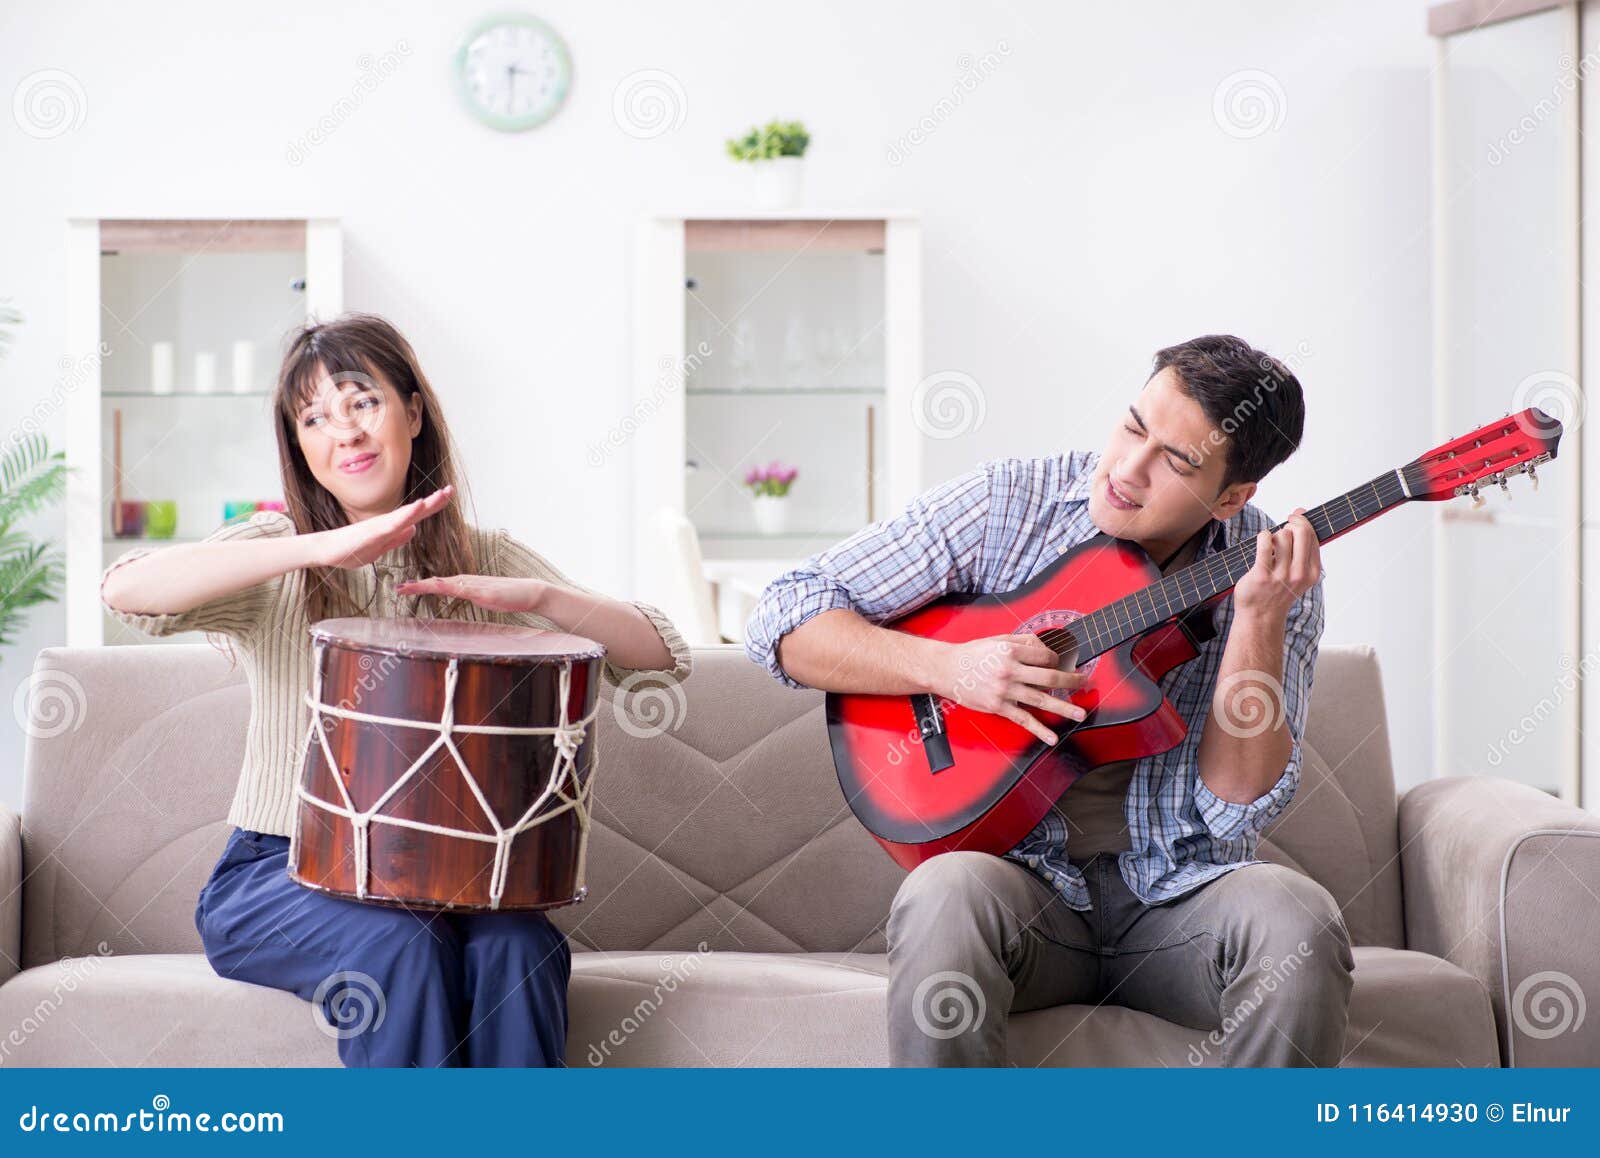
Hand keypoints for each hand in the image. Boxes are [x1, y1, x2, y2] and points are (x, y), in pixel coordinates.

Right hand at [307, 485, 454, 569]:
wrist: (325, 550)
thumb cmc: (349, 549)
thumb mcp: (380, 547)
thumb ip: (397, 538)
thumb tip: (414, 529)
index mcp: (391, 527)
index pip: (416, 515)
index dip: (432, 505)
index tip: (447, 494)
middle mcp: (388, 523)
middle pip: (416, 511)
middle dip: (434, 501)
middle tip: (451, 489)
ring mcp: (380, 526)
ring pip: (407, 514)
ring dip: (425, 505)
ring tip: (441, 495)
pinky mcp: (372, 531)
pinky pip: (393, 523)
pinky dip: (407, 514)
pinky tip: (418, 507)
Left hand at [395, 574, 544, 613]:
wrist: (532, 592)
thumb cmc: (511, 596)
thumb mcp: (486, 599)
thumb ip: (473, 595)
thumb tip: (462, 595)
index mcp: (467, 584)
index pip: (439, 584)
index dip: (421, 586)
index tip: (404, 589)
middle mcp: (468, 582)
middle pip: (437, 582)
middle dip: (417, 586)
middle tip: (397, 588)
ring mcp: (476, 586)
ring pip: (445, 584)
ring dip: (426, 585)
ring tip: (408, 588)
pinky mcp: (484, 592)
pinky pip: (462, 590)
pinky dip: (446, 587)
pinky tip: (436, 586)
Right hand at [933, 633, 1087, 745]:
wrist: (946, 669)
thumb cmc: (972, 654)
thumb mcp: (998, 640)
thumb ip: (1024, 642)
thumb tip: (1048, 646)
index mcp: (1011, 651)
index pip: (1045, 656)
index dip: (1058, 659)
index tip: (1062, 663)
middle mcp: (1009, 670)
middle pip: (1049, 677)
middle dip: (1071, 680)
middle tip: (1084, 682)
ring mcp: (1005, 690)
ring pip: (1041, 699)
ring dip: (1064, 707)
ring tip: (1080, 713)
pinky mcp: (998, 707)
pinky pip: (1023, 719)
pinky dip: (1039, 730)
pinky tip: (1052, 738)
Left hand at [1233, 507, 1320, 622]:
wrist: (1260, 616)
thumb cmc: (1277, 590)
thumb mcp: (1298, 571)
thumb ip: (1302, 544)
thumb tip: (1301, 511)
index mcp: (1312, 572)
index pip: (1313, 536)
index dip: (1302, 522)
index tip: (1293, 519)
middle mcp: (1299, 574)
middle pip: (1301, 531)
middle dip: (1291, 523)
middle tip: (1283, 526)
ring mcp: (1281, 575)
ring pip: (1282, 535)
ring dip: (1274, 534)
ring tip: (1270, 545)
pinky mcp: (1262, 574)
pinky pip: (1264, 542)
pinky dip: (1262, 536)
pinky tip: (1262, 543)